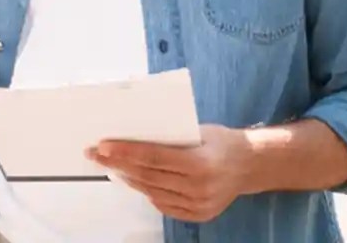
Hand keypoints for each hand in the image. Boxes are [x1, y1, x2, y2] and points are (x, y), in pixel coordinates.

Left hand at [87, 124, 253, 223]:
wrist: (251, 165)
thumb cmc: (221, 142)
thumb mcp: (198, 131)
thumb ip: (170, 137)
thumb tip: (132, 134)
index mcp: (199, 163)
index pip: (152, 157)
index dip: (125, 151)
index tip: (103, 145)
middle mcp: (199, 187)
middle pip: (147, 175)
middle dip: (117, 164)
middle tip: (96, 154)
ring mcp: (198, 205)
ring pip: (152, 191)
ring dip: (128, 178)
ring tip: (111, 166)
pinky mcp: (198, 215)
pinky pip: (163, 204)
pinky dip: (146, 191)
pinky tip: (133, 180)